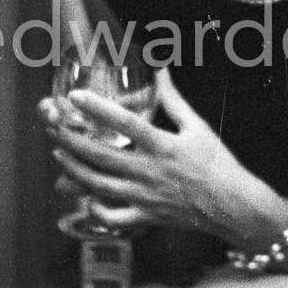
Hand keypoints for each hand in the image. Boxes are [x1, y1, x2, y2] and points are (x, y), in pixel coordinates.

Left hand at [39, 67, 263, 240]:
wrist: (233, 206)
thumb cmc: (218, 164)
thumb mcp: (198, 126)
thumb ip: (173, 99)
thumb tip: (161, 70)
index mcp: (163, 146)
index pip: (124, 123)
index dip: (97, 108)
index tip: (76, 96)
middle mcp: (149, 171)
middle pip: (100, 155)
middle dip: (72, 140)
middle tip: (54, 126)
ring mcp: (144, 196)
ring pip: (99, 185)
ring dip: (74, 169)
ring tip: (58, 154)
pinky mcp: (146, 217)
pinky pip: (113, 218)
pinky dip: (96, 210)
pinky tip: (87, 197)